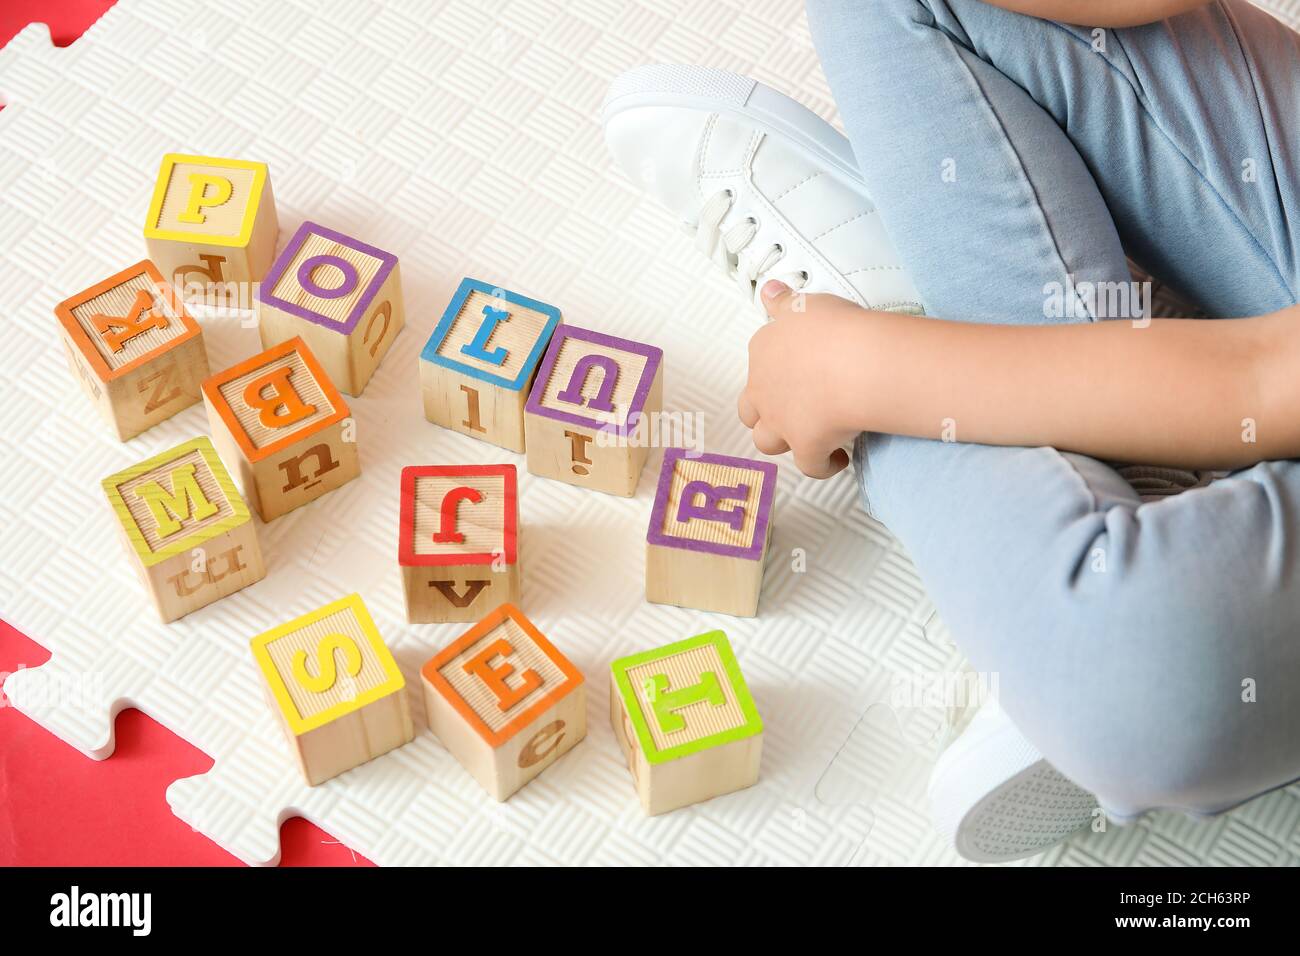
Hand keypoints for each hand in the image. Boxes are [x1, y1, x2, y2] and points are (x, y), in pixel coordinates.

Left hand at [737, 280, 870, 478]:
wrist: (857, 364)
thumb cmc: (836, 330)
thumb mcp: (805, 304)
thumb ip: (783, 302)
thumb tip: (768, 291)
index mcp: (763, 351)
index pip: (759, 361)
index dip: (775, 368)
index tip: (793, 368)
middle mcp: (764, 390)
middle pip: (751, 409)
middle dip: (764, 411)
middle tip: (787, 408)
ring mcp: (782, 422)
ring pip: (767, 440)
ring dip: (783, 439)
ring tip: (804, 435)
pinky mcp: (807, 447)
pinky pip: (811, 466)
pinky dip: (823, 465)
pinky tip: (838, 460)